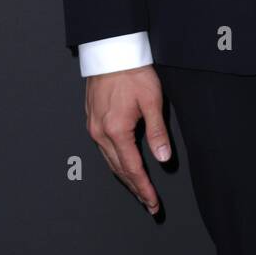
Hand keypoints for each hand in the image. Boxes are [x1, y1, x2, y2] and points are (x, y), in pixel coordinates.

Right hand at [85, 65, 170, 214]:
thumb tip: (163, 157)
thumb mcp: (152, 101)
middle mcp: (100, 133)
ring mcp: (93, 127)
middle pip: (119, 169)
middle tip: (148, 203)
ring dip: (124, 177)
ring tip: (138, 189)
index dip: (144, 188)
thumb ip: (157, 131)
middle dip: (135, 188)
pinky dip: (115, 162)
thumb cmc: (133, 73)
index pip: (132, 168)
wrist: (112, 51)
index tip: (152, 203)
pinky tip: (123, 164)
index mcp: (116, 130)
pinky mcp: (92, 120)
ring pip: (109, 161)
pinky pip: (103, 149)